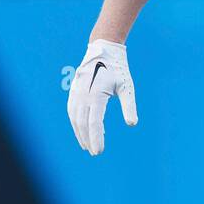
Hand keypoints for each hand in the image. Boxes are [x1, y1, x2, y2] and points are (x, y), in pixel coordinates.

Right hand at [68, 39, 137, 155]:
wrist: (103, 51)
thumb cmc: (118, 70)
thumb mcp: (127, 87)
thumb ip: (129, 106)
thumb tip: (132, 123)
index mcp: (96, 95)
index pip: (94, 123)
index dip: (96, 139)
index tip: (99, 152)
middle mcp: (83, 95)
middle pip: (82, 123)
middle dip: (88, 139)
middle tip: (95, 153)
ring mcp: (76, 93)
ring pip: (75, 118)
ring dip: (80, 133)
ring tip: (87, 146)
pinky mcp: (74, 91)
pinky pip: (72, 111)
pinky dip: (76, 123)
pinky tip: (82, 130)